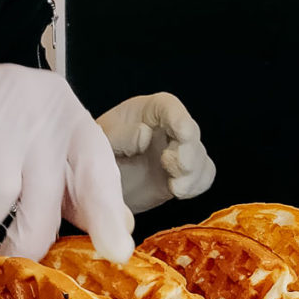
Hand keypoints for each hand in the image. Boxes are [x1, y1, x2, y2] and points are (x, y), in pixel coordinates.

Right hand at [0, 52, 133, 261]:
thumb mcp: (26, 145)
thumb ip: (65, 181)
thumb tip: (112, 233)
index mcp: (63, 113)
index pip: (95, 166)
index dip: (106, 212)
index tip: (116, 250)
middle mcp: (36, 111)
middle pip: (43, 203)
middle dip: (24, 242)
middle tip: (7, 256)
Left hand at [96, 93, 215, 213]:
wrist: (96, 184)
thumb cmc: (95, 153)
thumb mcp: (100, 140)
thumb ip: (120, 135)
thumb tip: (145, 134)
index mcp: (147, 111)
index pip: (169, 107)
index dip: (179, 119)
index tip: (182, 134)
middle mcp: (167, 127)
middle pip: (192, 132)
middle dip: (188, 152)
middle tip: (173, 166)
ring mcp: (177, 151)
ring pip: (201, 156)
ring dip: (193, 173)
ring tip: (174, 186)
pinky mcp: (182, 174)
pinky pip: (203, 176)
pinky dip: (196, 185)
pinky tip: (178, 191)